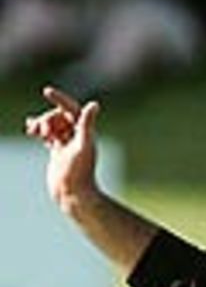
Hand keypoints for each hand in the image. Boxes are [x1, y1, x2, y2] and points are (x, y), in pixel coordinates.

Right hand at [24, 85, 99, 214]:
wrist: (72, 195)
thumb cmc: (79, 172)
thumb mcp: (82, 145)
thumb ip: (87, 124)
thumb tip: (94, 104)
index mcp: (85, 133)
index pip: (72, 109)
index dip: (60, 99)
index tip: (46, 91)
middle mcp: (77, 137)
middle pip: (59, 117)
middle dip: (48, 119)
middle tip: (43, 132)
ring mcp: (66, 145)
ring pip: (52, 125)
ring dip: (41, 123)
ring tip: (33, 131)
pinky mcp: (58, 153)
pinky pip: (48, 136)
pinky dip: (38, 130)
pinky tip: (30, 130)